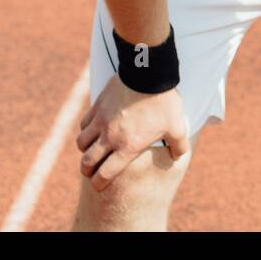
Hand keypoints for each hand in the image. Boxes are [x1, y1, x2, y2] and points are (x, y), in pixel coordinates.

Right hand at [76, 74, 190, 190]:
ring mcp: (101, 121)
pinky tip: (92, 129)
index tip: (99, 186)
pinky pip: (83, 124)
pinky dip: (85, 130)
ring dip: (85, 150)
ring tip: (91, 150)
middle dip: (87, 170)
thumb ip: (179, 145)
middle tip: (90, 171)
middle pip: (87, 162)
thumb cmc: (163, 102)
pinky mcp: (97, 106)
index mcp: (128, 147)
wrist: (148, 74)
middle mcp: (110, 137)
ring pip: (82, 143)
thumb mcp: (177, 126)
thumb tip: (179, 156)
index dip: (99, 184)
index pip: (105, 174)